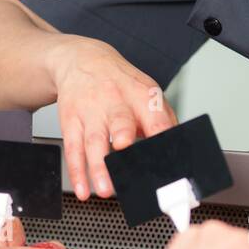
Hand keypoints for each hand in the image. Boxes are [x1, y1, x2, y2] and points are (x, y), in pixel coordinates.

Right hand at [44, 36, 176, 199]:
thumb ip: (164, 121)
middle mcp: (115, 102)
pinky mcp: (70, 121)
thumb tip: (178, 152)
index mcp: (141, 96)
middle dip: (123, 135)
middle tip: (125, 150)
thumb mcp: (146, 92)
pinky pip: (73, 148)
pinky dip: (77, 171)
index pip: (156, 118)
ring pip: (94, 140)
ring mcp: (91, 111)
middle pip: (120, 120)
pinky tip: (82, 188)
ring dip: (98, 166)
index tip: (168, 160)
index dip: (163, 136)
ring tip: (104, 188)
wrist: (81, 60)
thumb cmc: (119, 83)